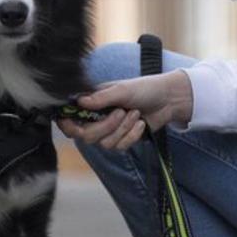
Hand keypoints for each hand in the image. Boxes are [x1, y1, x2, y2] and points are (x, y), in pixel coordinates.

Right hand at [57, 71, 192, 150]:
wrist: (168, 100)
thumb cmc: (144, 89)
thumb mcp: (122, 89)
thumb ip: (101, 97)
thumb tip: (79, 102)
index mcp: (92, 102)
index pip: (70, 118)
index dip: (68, 125)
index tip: (74, 126)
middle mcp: (97, 117)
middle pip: (87, 135)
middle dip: (106, 126)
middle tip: (121, 112)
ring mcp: (109, 130)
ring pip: (104, 143)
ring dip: (123, 129)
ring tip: (136, 115)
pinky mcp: (122, 140)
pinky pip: (120, 147)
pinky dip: (132, 136)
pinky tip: (141, 124)